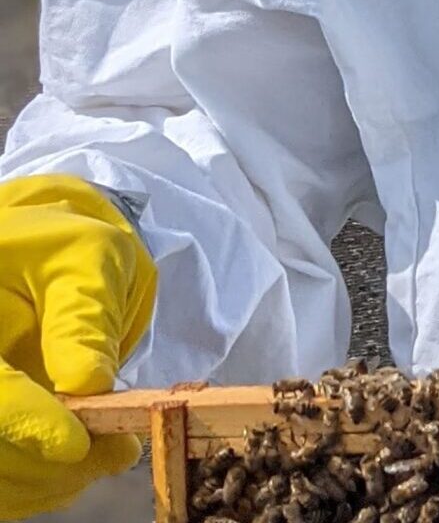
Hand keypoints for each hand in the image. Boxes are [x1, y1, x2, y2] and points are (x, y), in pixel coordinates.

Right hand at [0, 175, 156, 520]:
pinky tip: (82, 462)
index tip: (75, 444)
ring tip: (111, 454)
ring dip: (46, 479)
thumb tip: (89, 382)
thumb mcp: (85, 260)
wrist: (36, 261)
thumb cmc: (64, 250)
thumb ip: (83, 315)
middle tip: (117, 451)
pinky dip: (36, 484)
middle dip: (46, 460)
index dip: (26, 422)